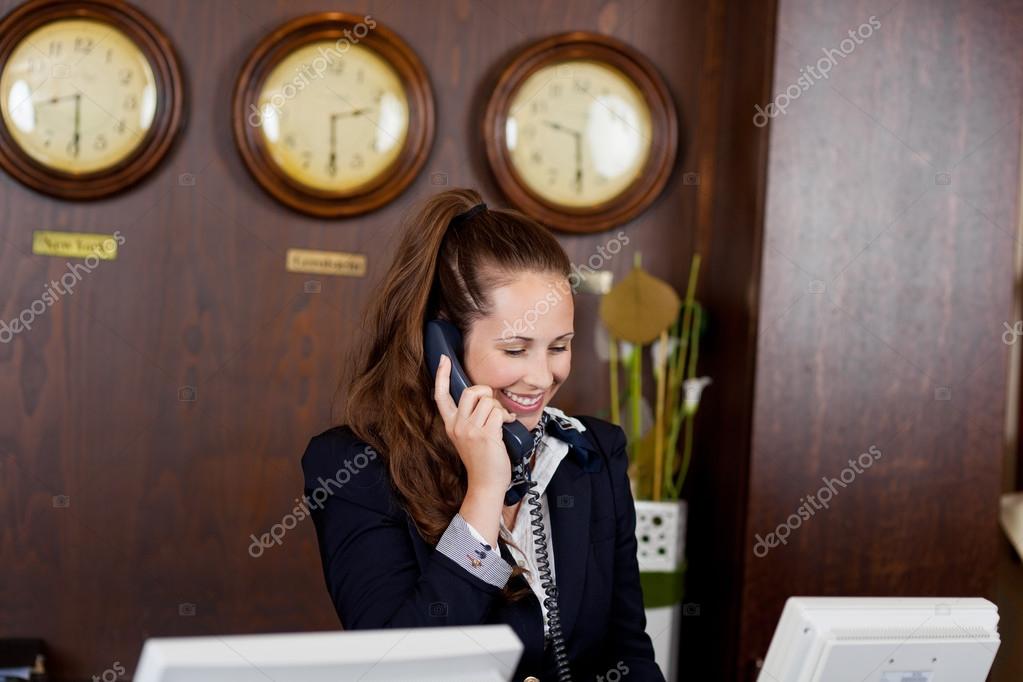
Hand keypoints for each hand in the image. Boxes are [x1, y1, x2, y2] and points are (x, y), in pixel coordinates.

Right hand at [432, 354, 517, 493]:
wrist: (486, 484)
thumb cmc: (481, 460)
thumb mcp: (467, 437)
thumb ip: (470, 418)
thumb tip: (485, 397)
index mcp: (451, 425)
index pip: (441, 396)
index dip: (442, 376)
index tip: (443, 360)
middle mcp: (458, 426)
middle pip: (470, 391)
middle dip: (486, 392)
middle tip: (493, 405)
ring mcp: (470, 430)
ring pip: (489, 401)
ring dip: (500, 408)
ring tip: (501, 421)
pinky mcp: (486, 435)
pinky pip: (498, 412)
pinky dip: (507, 416)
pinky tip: (508, 424)